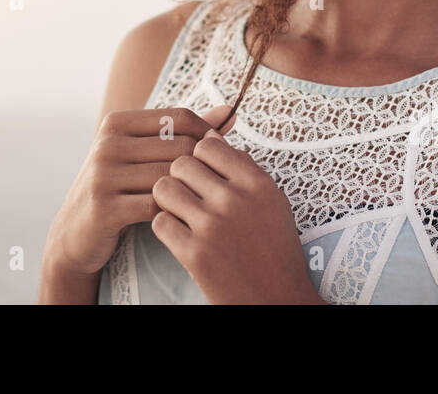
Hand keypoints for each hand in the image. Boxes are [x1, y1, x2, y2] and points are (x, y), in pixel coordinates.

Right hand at [45, 107, 217, 275]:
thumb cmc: (119, 188)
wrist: (75, 232)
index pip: (178, 117)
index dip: (206, 134)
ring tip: (202, 201)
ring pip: (170, 176)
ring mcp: (103, 175)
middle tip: (217, 184)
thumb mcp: (143, 154)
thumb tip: (229, 111)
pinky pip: (156, 205)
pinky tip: (182, 218)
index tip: (218, 155)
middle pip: (179, 146)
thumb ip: (184, 131)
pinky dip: (175, 211)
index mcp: (116, 122)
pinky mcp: (105, 207)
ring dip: (190, 190)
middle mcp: (107, 144)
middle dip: (203, 166)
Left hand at [150, 105, 322, 303]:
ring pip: (164, 188)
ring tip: (180, 213)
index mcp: (256, 183)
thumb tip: (211, 136)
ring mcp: (213, 226)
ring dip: (167, 200)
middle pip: (182, 163)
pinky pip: (159, 222)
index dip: (198, 157)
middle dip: (180, 178)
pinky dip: (165, 229)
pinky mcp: (194, 254)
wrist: (278, 300)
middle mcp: (234, 199)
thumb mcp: (272, 202)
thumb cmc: (275, 251)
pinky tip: (179, 236)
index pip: (207, 145)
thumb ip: (243, 168)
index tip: (202, 174)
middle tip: (188, 196)